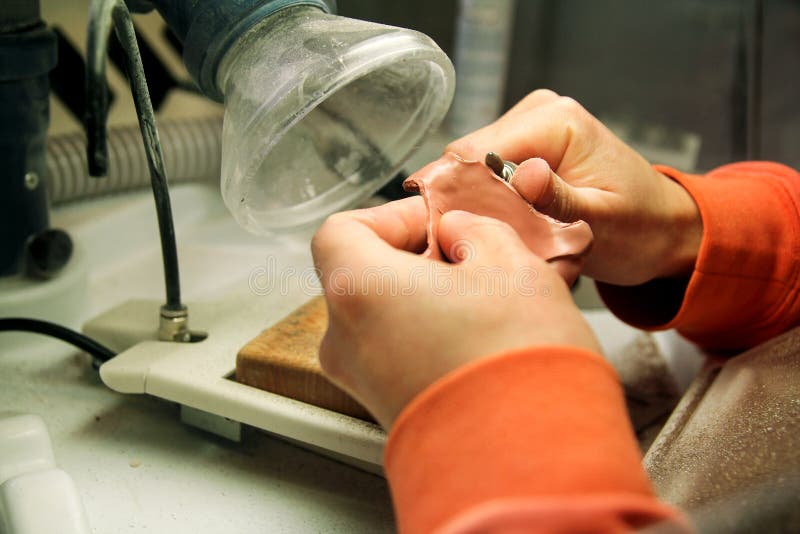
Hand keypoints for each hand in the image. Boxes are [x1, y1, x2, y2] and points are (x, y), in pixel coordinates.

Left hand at [311, 197, 599, 427]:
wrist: (531, 462)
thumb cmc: (516, 361)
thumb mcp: (510, 263)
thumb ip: (475, 231)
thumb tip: (460, 235)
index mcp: (358, 291)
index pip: (343, 230)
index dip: (392, 217)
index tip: (436, 223)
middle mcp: (347, 341)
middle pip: (365, 276)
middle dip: (418, 260)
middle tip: (470, 257)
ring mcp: (364, 383)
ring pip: (385, 318)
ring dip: (428, 298)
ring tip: (485, 298)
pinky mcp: (391, 411)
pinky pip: (400, 355)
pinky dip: (431, 336)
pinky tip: (481, 337)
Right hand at [446, 89, 702, 285]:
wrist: (662, 228)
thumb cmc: (639, 228)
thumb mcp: (601, 222)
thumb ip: (560, 200)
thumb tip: (525, 175)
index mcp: (557, 121)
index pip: (477, 153)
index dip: (462, 195)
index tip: (459, 235)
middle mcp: (538, 112)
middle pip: (466, 158)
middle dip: (470, 201)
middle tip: (484, 242)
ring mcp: (528, 126)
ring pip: (470, 168)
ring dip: (478, 204)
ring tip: (499, 236)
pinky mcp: (524, 146)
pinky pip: (485, 173)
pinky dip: (489, 202)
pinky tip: (506, 225)